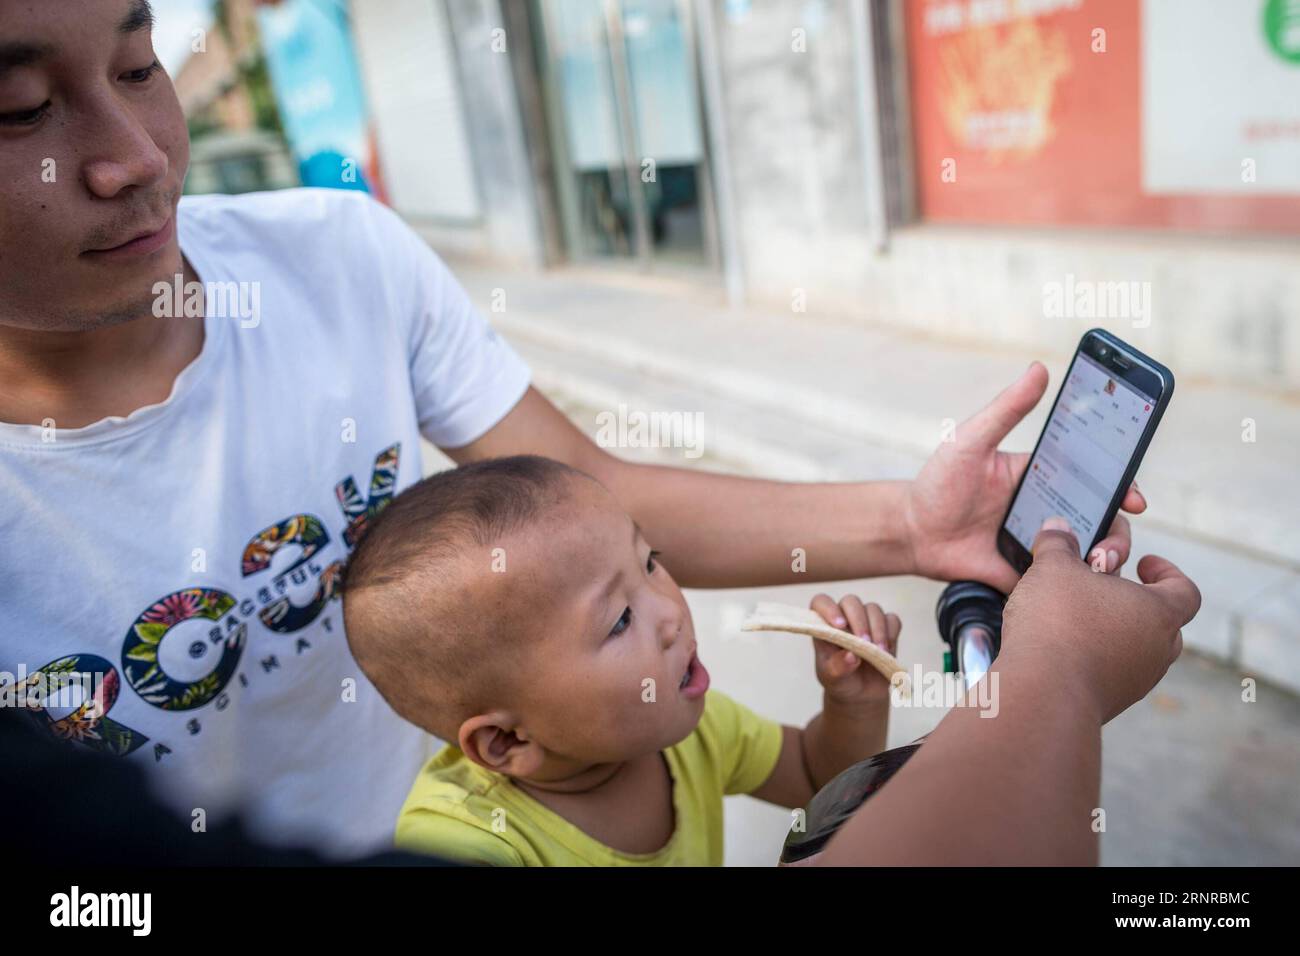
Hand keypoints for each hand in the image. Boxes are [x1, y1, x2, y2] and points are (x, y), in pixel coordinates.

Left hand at [809, 594, 901, 705]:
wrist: (861, 694)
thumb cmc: (841, 681)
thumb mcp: (834, 678)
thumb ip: (838, 667)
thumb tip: (851, 656)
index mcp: (824, 625)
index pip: (821, 602)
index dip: (829, 609)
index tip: (839, 626)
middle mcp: (845, 618)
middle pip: (851, 602)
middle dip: (859, 621)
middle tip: (864, 642)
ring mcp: (866, 620)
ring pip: (873, 609)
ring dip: (878, 628)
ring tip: (879, 651)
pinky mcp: (886, 628)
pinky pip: (892, 620)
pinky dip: (891, 632)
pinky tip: (887, 650)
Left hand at [904, 362, 1147, 593]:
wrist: (912, 533)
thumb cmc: (939, 482)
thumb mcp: (971, 441)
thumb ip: (1005, 409)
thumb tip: (1039, 369)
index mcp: (1046, 475)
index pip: (1098, 478)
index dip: (1124, 487)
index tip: (1135, 498)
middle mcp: (1052, 508)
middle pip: (1105, 521)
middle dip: (1119, 535)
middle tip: (1109, 548)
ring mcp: (1043, 544)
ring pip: (1091, 555)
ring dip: (1103, 563)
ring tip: (1093, 569)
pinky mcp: (1029, 574)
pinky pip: (1061, 585)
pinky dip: (1072, 589)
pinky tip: (1068, 592)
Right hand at [1000, 517, 1200, 723]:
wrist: (1043, 693)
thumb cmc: (1058, 623)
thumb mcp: (1053, 568)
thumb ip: (1057, 544)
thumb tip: (1057, 528)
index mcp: (1159, 612)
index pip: (1185, 591)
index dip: (1168, 573)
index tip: (1143, 563)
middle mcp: (1157, 650)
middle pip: (1163, 623)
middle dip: (1136, 604)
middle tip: (1105, 590)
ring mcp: (1135, 681)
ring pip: (1136, 650)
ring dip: (1113, 632)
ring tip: (1078, 618)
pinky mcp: (1109, 701)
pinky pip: (1110, 672)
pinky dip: (1094, 658)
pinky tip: (1061, 648)